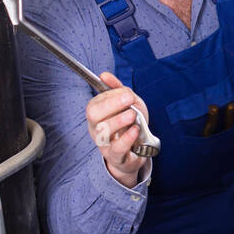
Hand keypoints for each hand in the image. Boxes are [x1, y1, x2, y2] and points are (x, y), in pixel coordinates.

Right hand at [86, 72, 150, 188]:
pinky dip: (127, 138)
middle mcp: (97, 129)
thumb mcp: (127, 103)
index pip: (94, 104)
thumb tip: (104, 75)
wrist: (139, 149)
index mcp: (97, 115)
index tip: (127, 93)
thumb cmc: (130, 124)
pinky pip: (117, 149)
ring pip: (103, 132)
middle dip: (111, 105)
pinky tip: (135, 130)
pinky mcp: (117, 157)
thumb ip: (117, 89)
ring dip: (119, 120)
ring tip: (132, 115)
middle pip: (94, 115)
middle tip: (129, 99)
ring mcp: (105, 145)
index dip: (110, 97)